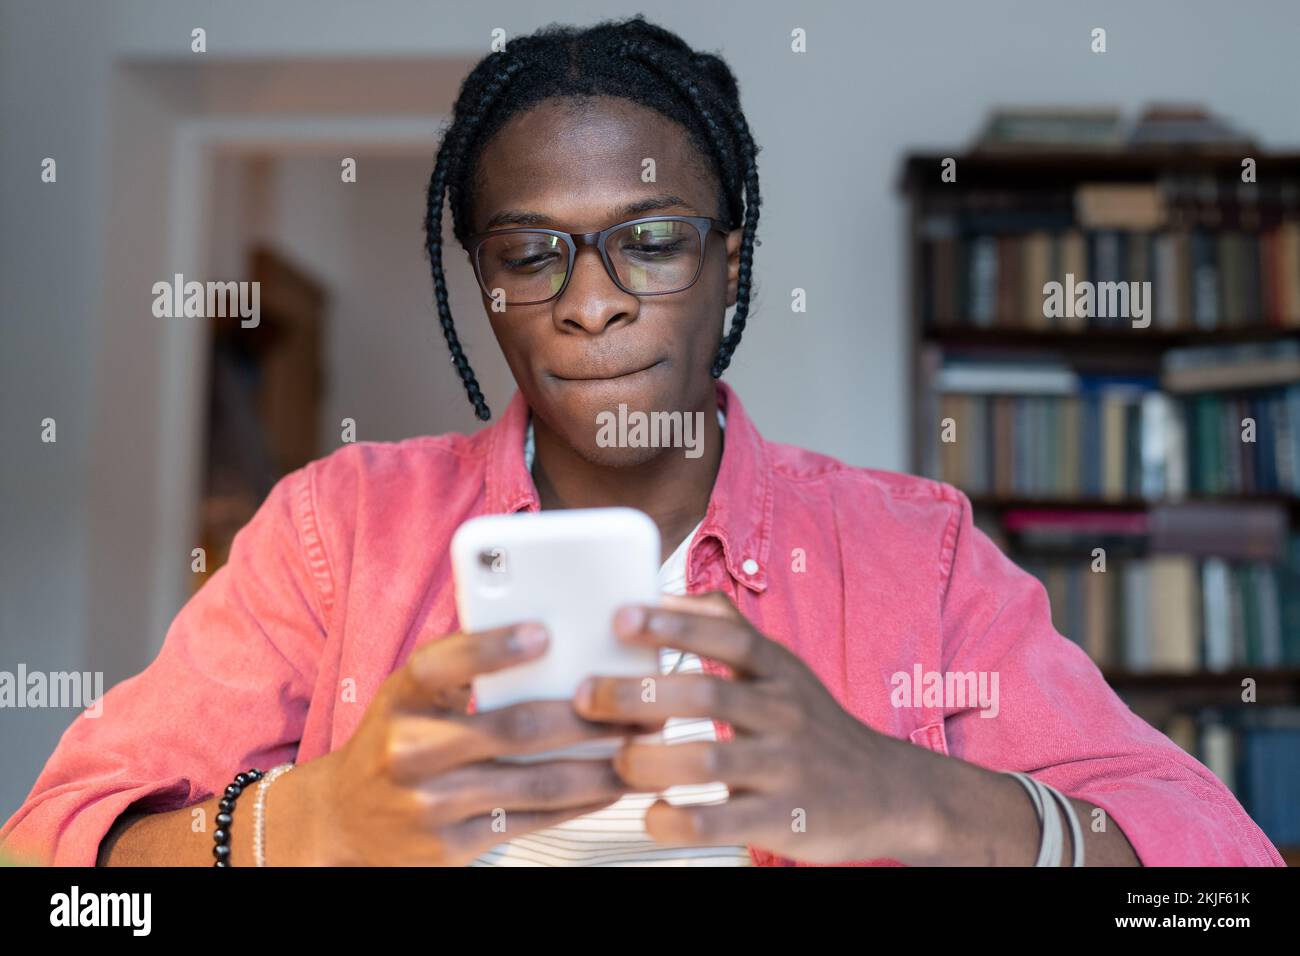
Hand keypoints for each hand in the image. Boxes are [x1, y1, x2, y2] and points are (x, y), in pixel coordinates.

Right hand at [285, 623, 642, 865]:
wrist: (341, 820)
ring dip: (599, 768)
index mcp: (401, 696)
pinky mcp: (449, 848)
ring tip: (640, 749)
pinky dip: (578, 805)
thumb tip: (551, 633)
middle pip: (512, 728)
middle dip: (586, 717)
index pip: (443, 663)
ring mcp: (428, 804)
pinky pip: (530, 823)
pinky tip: (609, 787)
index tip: (544, 631)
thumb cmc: (396, 739)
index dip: (493, 647)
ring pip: (533, 784)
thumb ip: (466, 667)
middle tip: (637, 705)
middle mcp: (408, 749)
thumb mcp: (414, 694)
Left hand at [572, 593, 934, 863]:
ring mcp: (786, 769)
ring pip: (710, 761)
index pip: (728, 637)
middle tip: (586, 694)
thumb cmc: (816, 727)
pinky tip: (651, 815)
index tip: (622, 616)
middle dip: (639, 694)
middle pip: (708, 695)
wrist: (890, 793)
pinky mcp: (786, 820)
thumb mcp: (782, 669)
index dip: (674, 625)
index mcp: (779, 672)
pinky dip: (678, 820)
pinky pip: (723, 822)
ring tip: (616, 758)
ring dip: (651, 760)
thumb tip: (665, 593)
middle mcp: (784, 714)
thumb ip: (728, 629)